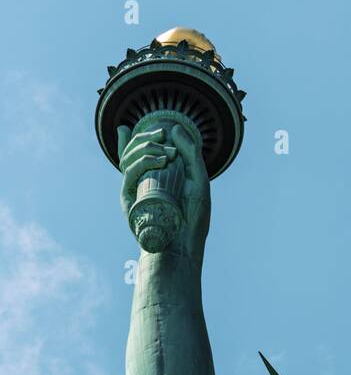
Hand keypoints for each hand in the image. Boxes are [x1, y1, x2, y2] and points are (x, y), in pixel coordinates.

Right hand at [117, 121, 210, 264]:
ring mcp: (132, 191)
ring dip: (146, 147)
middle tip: (163, 135)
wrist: (185, 246)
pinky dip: (144, 161)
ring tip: (167, 153)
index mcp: (152, 179)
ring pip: (128, 158)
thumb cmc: (192, 219)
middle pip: (131, 151)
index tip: (156, 130)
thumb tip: (175, 128)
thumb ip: (191, 154)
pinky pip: (129, 172)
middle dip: (146, 137)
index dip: (137, 137)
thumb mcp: (198, 181)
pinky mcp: (128, 200)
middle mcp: (139, 184)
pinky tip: (160, 160)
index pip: (137, 153)